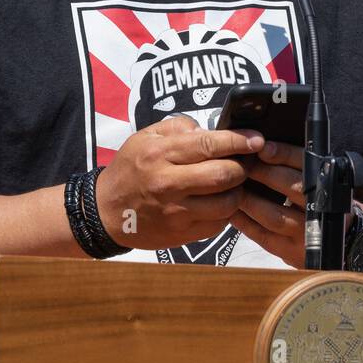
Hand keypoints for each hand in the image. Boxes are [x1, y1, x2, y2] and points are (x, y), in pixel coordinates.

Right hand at [92, 115, 263, 251]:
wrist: (105, 211)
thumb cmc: (131, 169)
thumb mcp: (145, 137)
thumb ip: (179, 128)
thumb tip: (211, 131)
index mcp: (160, 154)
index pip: (209, 145)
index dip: (239, 141)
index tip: (257, 139)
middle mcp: (168, 184)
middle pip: (224, 175)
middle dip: (243, 167)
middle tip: (247, 162)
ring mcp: (176, 213)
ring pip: (227, 203)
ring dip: (239, 191)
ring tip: (234, 183)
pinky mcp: (182, 235)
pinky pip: (219, 223)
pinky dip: (227, 211)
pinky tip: (220, 201)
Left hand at [231, 140, 348, 268]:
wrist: (345, 242)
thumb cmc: (324, 203)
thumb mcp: (323, 183)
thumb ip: (300, 168)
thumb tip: (265, 148)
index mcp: (330, 185)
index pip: (308, 164)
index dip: (284, 154)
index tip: (264, 148)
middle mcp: (322, 209)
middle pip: (292, 188)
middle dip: (265, 174)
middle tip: (244, 166)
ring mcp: (307, 234)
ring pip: (275, 215)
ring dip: (250, 201)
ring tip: (234, 189)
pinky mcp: (292, 252)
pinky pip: (264, 237)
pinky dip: (246, 224)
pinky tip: (233, 213)